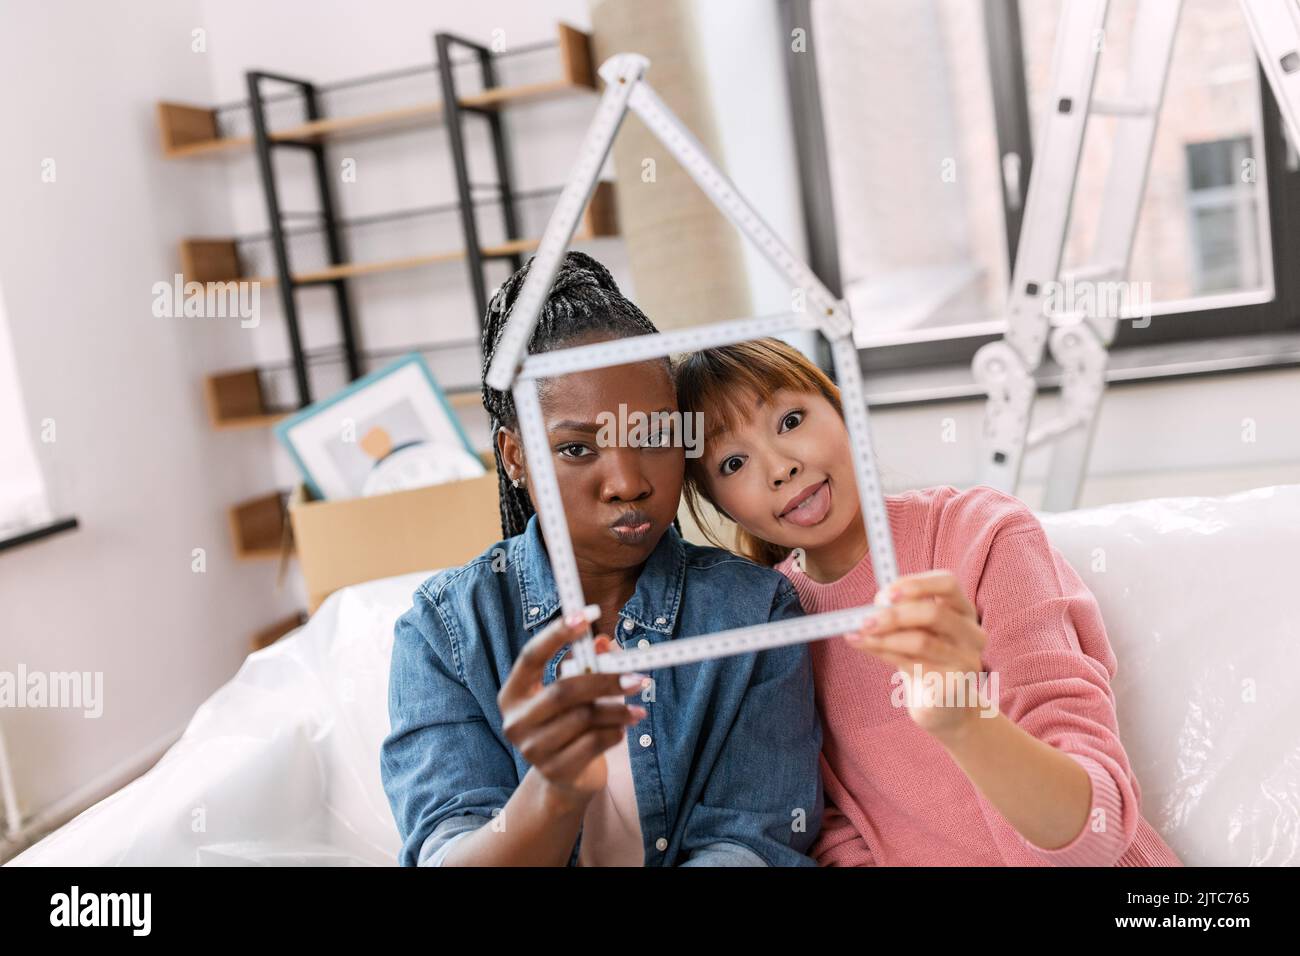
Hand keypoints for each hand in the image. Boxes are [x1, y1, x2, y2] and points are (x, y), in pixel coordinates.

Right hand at [498, 613, 646, 810]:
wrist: (565, 779)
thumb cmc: (569, 725)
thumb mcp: (574, 693)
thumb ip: (586, 666)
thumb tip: (604, 643)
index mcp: (513, 693)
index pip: (531, 656)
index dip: (557, 634)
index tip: (588, 614)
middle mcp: (516, 721)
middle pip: (563, 690)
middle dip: (605, 681)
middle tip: (638, 677)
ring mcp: (532, 749)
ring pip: (584, 718)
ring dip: (618, 710)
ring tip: (638, 709)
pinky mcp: (555, 771)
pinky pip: (595, 743)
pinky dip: (616, 733)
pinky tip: (623, 730)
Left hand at [844, 570, 988, 737]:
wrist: (942, 707)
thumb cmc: (924, 661)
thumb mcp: (912, 632)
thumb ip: (899, 614)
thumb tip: (875, 603)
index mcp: (963, 611)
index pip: (948, 584)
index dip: (916, 584)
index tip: (885, 593)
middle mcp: (972, 633)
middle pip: (934, 613)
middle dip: (894, 615)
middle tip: (864, 620)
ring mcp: (967, 660)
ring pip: (921, 641)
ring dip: (884, 637)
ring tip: (859, 635)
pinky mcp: (955, 685)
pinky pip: (914, 665)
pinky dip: (885, 654)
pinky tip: (866, 647)